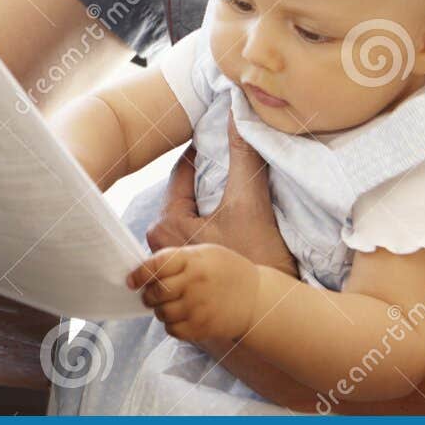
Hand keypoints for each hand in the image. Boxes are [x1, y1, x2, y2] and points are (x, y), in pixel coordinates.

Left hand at [128, 243, 259, 342]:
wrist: (256, 297)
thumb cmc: (226, 270)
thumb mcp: (204, 253)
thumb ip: (176, 259)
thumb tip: (144, 270)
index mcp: (193, 260)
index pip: (156, 266)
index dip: (139, 274)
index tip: (132, 280)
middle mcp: (194, 284)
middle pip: (156, 292)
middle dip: (148, 294)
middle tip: (151, 294)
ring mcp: (198, 307)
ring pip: (162, 313)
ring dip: (159, 310)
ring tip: (169, 304)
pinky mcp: (202, 327)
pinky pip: (173, 330)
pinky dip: (171, 325)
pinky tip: (180, 316)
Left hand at [145, 112, 295, 276]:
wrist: (266, 313)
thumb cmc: (257, 260)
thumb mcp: (250, 204)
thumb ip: (243, 157)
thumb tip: (237, 111)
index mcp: (166, 226)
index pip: (179, 177)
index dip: (197, 156)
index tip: (208, 140)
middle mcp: (157, 248)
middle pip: (179, 201)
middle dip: (197, 185)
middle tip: (216, 165)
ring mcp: (166, 269)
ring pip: (182, 224)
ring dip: (199, 212)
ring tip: (219, 198)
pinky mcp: (179, 286)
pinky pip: (185, 249)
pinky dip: (199, 237)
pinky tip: (217, 230)